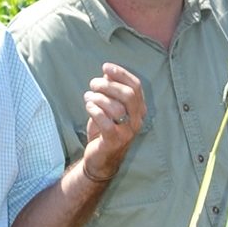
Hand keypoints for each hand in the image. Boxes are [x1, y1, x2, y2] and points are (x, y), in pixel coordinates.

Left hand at [81, 62, 144, 181]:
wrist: (101, 159)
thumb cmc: (105, 130)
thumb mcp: (108, 107)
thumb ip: (110, 90)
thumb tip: (107, 71)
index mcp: (139, 110)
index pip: (136, 86)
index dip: (121, 74)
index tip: (106, 67)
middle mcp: (137, 120)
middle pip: (129, 95)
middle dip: (109, 85)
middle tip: (93, 84)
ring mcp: (127, 132)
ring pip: (116, 108)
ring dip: (98, 98)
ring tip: (88, 97)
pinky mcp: (114, 141)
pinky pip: (106, 122)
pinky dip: (95, 111)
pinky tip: (89, 108)